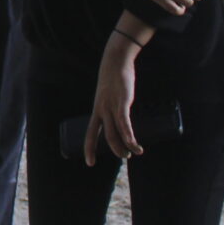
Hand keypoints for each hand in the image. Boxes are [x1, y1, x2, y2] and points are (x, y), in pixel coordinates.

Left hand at [84, 31, 141, 166]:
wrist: (115, 61)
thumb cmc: (114, 78)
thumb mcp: (110, 95)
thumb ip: (115, 106)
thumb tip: (124, 117)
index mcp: (97, 110)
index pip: (89, 133)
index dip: (89, 148)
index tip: (89, 163)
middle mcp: (101, 110)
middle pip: (106, 136)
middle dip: (116, 150)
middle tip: (126, 156)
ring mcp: (111, 106)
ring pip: (114, 132)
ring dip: (125, 146)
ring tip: (134, 152)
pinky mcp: (122, 102)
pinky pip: (123, 122)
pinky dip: (128, 135)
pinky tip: (134, 143)